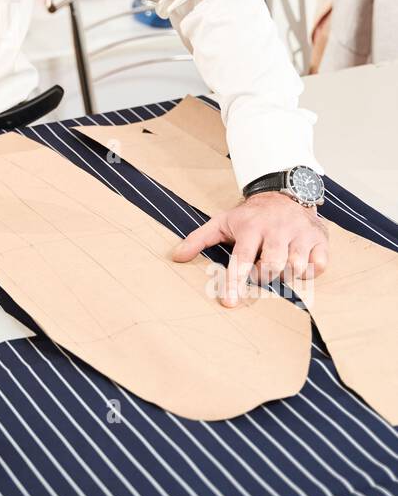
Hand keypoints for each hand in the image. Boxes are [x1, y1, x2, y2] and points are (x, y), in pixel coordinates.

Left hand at [171, 191, 329, 305]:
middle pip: (273, 266)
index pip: (242, 259)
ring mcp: (301, 233)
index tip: (229, 303)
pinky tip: (299, 264)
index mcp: (252, 227)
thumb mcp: (222, 221)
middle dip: (265, 277)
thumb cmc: (251, 215)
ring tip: (279, 267)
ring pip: (297, 267)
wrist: (285, 192)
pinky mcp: (320, 239)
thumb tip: (176, 256)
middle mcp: (277, 229)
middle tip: (260, 272)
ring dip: (286, 276)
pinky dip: (309, 272)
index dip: (235, 282)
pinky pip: (319, 266)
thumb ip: (199, 239)